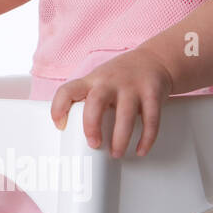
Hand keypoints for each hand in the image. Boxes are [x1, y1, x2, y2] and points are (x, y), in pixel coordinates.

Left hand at [50, 48, 172, 157]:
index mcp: (92, 80)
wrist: (154, 60)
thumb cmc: (120, 76)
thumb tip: (72, 131)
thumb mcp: (98, 80)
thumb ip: (86, 99)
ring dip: (120, 138)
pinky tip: (140, 150)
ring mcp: (132, 87)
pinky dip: (146, 138)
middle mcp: (110, 82)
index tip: (60, 126)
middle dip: (92, 125)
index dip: (58, 108)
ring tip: (116, 152)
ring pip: (125, 114)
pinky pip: (151, 119)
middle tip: (94, 144)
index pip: (68, 90)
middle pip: (96, 102)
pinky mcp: (153, 94)